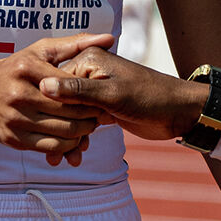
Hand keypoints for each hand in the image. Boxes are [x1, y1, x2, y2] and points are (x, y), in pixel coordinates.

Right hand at [0, 33, 116, 165]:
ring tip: (91, 125)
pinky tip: (74, 137)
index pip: (71, 86)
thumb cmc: (16, 67)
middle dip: (91, 115)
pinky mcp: (12, 139)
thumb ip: (76, 44)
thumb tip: (110, 37)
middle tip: (102, 114)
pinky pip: (50, 147)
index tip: (103, 95)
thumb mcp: (41, 50)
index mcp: (27, 68)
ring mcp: (14, 118)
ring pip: (63, 132)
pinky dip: (68, 145)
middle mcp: (18, 94)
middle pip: (69, 111)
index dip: (92, 93)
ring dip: (83, 132)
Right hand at [39, 47, 210, 142]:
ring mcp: (96, 92)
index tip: (41, 129)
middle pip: (60, 101)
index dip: (48, 107)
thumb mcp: (112, 95)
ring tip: (62, 159)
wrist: (179, 112)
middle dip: (57, 128)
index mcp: (89, 60)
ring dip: (67, 138)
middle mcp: (89, 73)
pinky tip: (75, 155)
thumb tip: (44, 86)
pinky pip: (82, 123)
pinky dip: (79, 138)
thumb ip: (79, 92)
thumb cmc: (150, 97)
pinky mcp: (103, 108)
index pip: (55, 82)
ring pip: (71, 115)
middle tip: (52, 154)